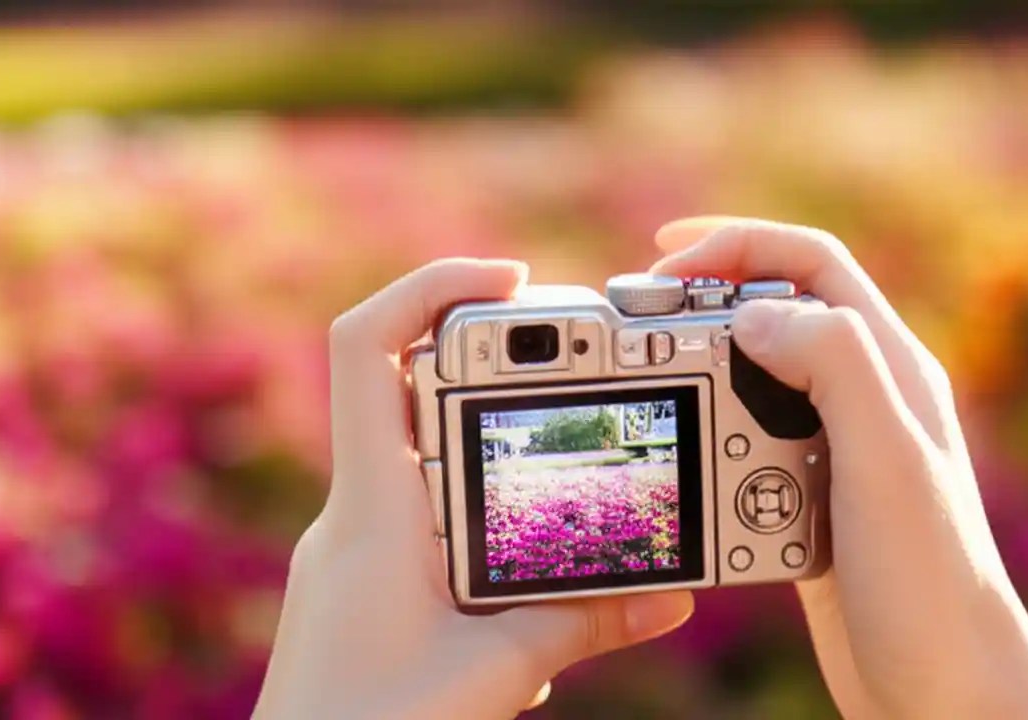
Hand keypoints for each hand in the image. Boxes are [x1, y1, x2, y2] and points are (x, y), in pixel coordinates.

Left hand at [254, 259, 692, 719]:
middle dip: (493, 366)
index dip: (431, 285)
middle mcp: (356, 509)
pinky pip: (429, 516)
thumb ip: (584, 621)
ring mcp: (357, 542)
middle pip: (412, 384)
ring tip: (561, 490)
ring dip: (495, 452)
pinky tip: (522, 586)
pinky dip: (484, 520)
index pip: (368, 349)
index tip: (510, 278)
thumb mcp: (495, 671)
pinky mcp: (367, 577)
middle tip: (569, 368)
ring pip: (427, 454)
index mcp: (374, 507)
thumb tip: (670, 593)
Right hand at [653, 217, 1027, 719]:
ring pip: (750, 377)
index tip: (663, 254)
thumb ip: (834, 365)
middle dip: (702, 303)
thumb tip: (756, 310)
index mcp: (892, 368)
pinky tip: (691, 469)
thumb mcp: (887, 462)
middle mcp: (866, 396)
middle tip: (639, 325)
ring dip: (699, 379)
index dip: (739, 242)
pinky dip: (706, 441)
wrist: (944, 691)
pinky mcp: (807, 497)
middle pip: (773, 310)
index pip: (814, 262)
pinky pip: (743, 443)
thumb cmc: (932, 584)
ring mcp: (835, 448)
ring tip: (659, 399)